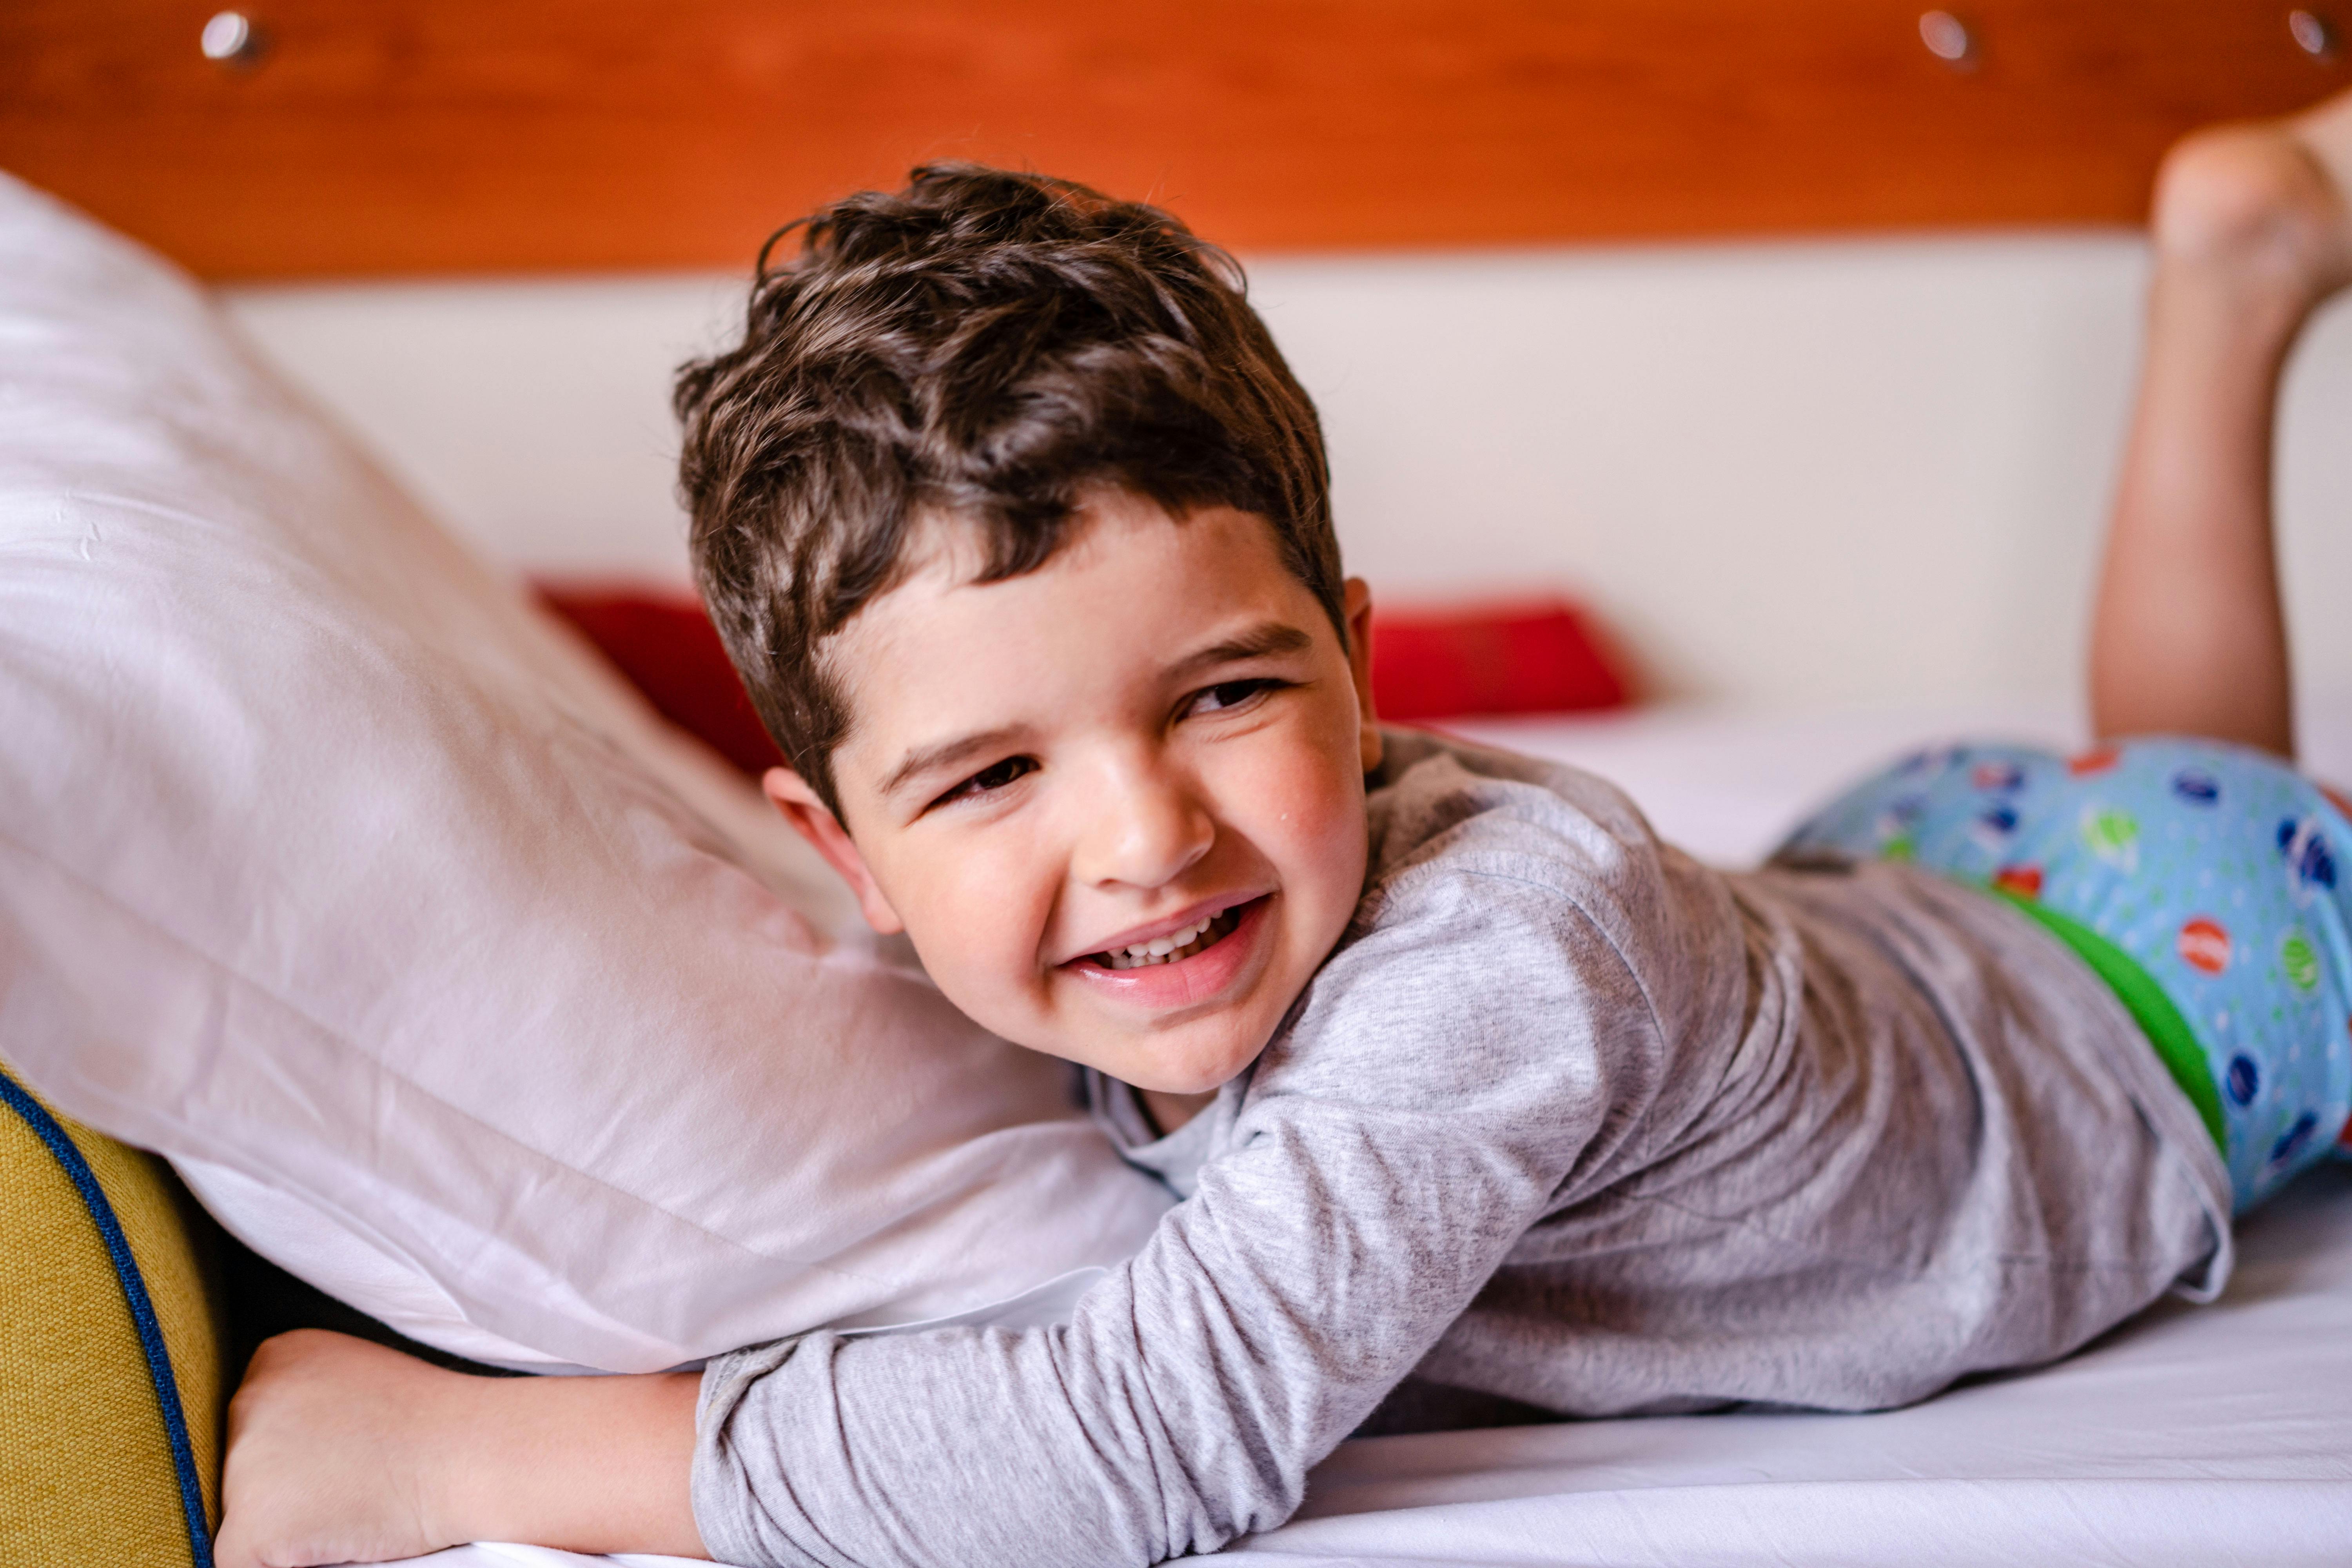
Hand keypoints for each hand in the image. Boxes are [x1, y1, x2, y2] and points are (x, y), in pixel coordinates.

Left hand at [214, 1327, 707, 1565]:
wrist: (473, 1452)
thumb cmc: (436, 1420)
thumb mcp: (357, 1376)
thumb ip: (305, 1400)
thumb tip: (279, 1448)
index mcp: (275, 1357)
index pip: (251, 1422)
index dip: (296, 1449)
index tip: (342, 1452)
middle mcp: (247, 1400)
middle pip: (240, 1466)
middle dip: (286, 1485)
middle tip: (351, 1481)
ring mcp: (243, 1464)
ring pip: (244, 1513)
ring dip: (288, 1523)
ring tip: (350, 1505)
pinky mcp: (249, 1527)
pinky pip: (242, 1559)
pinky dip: (287, 1559)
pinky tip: (337, 1534)